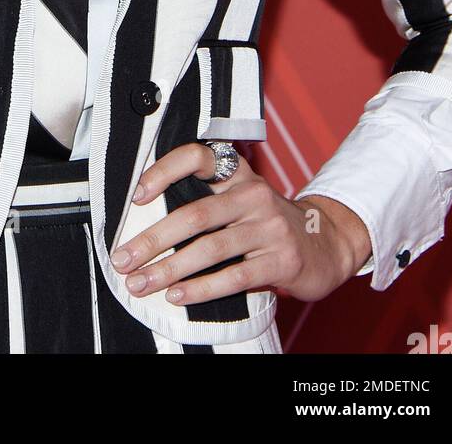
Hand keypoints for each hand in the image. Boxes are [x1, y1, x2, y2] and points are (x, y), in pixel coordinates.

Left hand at [109, 142, 372, 305]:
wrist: (327, 244)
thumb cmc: (268, 224)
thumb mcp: (241, 200)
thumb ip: (205, 202)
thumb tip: (144, 225)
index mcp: (239, 174)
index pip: (198, 156)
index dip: (164, 170)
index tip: (137, 195)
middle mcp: (253, 195)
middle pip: (195, 215)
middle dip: (153, 240)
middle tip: (124, 258)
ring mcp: (270, 228)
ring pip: (210, 249)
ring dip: (169, 269)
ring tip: (141, 283)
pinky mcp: (282, 260)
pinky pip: (233, 276)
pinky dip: (201, 288)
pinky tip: (177, 295)